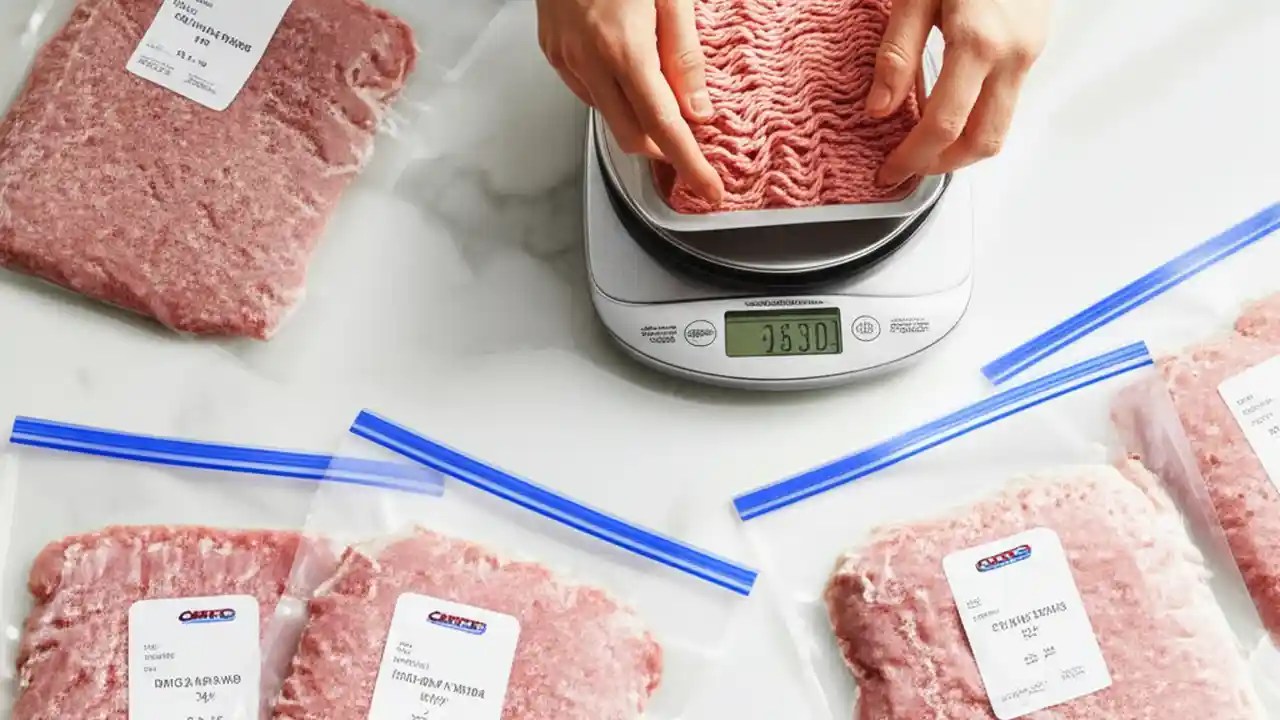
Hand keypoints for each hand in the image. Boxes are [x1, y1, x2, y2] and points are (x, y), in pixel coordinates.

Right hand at [537, 0, 725, 201]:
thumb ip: (683, 53)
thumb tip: (697, 108)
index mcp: (624, 46)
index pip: (663, 124)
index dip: (689, 163)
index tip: (708, 188)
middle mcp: (590, 60)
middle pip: (630, 135)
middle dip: (661, 148)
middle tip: (686, 137)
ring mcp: (566, 58)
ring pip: (607, 115)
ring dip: (635, 116)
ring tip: (652, 78)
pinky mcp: (552, 51)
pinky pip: (586, 91)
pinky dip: (611, 94)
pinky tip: (620, 65)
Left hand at [871, 0, 1050, 185]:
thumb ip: (896, 54)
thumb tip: (879, 109)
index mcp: (978, 42)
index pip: (943, 126)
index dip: (913, 157)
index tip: (888, 170)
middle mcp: (1012, 54)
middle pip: (982, 141)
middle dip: (942, 166)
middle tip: (906, 168)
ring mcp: (1029, 52)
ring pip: (1001, 126)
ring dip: (962, 148)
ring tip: (923, 147)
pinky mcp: (1035, 46)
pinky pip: (1007, 100)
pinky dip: (976, 118)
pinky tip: (947, 110)